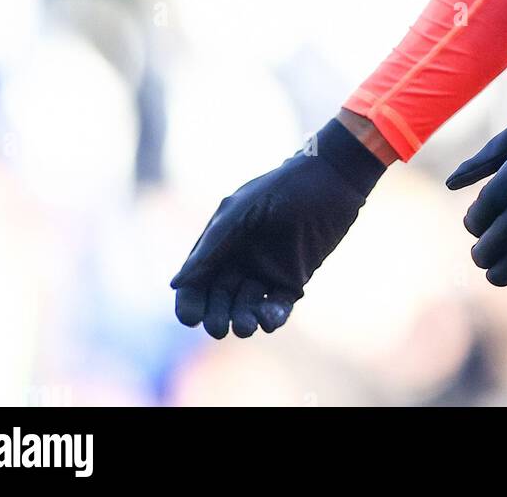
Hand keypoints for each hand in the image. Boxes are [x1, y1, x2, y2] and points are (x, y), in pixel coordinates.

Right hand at [170, 118, 384, 337]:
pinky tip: (269, 320)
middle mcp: (240, 261)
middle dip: (216, 316)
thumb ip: (210, 247)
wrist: (331, 179)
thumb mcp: (241, 213)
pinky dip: (271, 317)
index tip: (192, 317)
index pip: (196, 283)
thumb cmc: (281, 189)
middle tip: (219, 328)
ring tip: (247, 326)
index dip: (190, 303)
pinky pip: (277, 307)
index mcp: (221, 244)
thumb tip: (175, 284)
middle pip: (218, 300)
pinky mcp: (293, 280)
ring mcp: (266, 272)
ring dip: (243, 320)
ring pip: (246, 308)